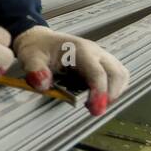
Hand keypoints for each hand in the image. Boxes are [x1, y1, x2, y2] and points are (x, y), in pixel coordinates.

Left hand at [13, 26, 128, 115]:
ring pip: (120, 75)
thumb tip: (43, 84)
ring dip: (114, 92)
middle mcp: (95, 52)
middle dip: (110, 94)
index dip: (99, 92)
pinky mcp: (102, 63)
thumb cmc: (37, 48)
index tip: (95, 109)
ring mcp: (101, 57)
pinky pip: (117, 76)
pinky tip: (98, 97)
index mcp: (80, 50)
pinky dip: (113, 89)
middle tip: (95, 110)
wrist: (40, 40)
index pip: (97, 72)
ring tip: (96, 104)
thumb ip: (35, 70)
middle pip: (116, 73)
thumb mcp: (30, 57)